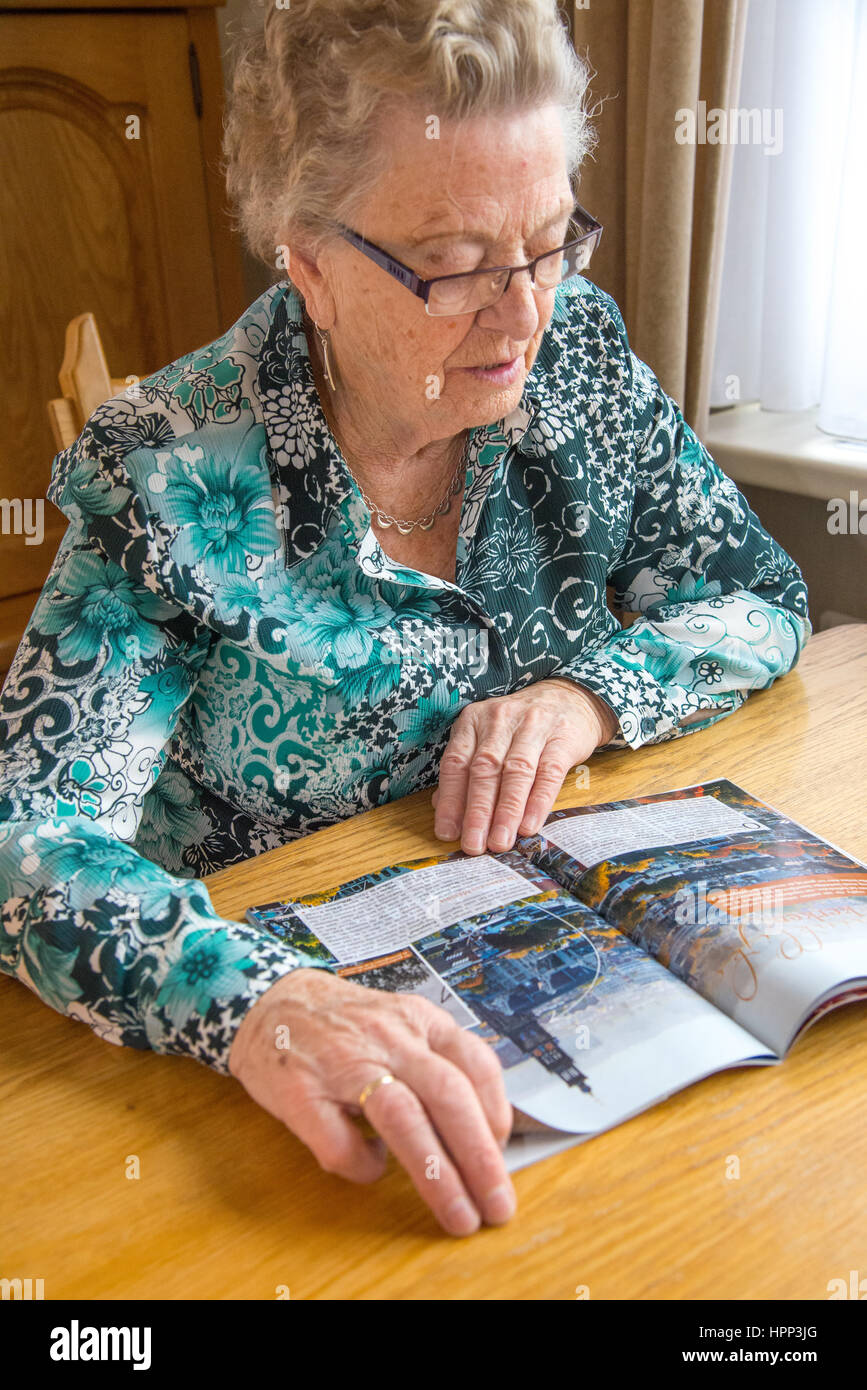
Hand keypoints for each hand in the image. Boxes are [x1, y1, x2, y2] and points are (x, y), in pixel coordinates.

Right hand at [228, 968, 515, 1236]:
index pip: (476, 1063)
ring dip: (437, 1175)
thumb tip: (484, 1132)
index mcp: (419, 1020)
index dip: (497, 1115)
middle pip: (447, 1095)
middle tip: (496, 1206)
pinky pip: (340, 1144)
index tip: (502, 1154)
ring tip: (458, 1215)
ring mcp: (343, 1063)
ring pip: (403, 1120)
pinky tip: (371, 1168)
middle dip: (480, 1158)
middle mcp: (388, 1037)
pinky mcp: (301, 1093)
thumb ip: (438, 1063)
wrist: (268, 1001)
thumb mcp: (402, 1024)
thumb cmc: (345, 1024)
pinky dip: (363, 1167)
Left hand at [432, 678, 616, 854]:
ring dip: (506, 812)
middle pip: (484, 770)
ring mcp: (533, 726)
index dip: (451, 801)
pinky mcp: (562, 738)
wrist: (570, 698)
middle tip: (474, 846)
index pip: (456, 763)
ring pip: (515, 772)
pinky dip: (537, 802)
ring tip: (500, 842)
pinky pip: (548, 773)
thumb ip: (466, 770)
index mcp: (473, 721)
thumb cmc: (520, 727)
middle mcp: (500, 720)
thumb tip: (442, 808)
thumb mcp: (487, 738)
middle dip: (477, 812)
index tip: (448, 833)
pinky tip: (529, 825)